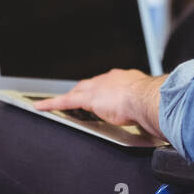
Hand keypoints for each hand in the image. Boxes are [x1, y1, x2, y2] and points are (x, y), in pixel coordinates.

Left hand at [35, 68, 166, 138]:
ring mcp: (97, 88)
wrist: (145, 98)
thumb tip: (152, 114)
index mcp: (125, 79)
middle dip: (82, 91)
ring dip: (67, 98)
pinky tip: (41, 107)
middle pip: (89, 85)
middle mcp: (109, 79)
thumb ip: (145, 105)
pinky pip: (64, 102)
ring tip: (56, 104)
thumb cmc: (151, 100)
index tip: (102, 94)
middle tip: (76, 99)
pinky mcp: (87, 99)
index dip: (103, 89)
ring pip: (76, 92)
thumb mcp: (148, 101)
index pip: (108, 83)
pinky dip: (51, 104)